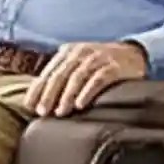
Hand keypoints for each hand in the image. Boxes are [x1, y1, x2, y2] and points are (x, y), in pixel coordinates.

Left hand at [23, 41, 148, 116]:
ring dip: (66, 96)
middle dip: (49, 94)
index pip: (48, 72)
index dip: (37, 89)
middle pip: (60, 75)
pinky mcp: (113, 67)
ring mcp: (97, 58)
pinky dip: (87, 92)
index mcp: (68, 52)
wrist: (134, 54)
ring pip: (77, 78)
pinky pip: (97, 80)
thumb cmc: (100, 64)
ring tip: (60, 112)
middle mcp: (80, 52)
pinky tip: (80, 104)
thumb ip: (61, 76)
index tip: (29, 106)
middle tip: (43, 112)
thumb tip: (38, 99)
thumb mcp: (78, 64)